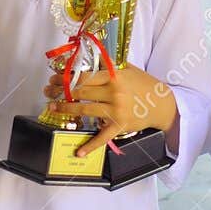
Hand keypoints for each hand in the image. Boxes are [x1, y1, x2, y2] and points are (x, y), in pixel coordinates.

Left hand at [41, 64, 176, 158]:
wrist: (162, 103)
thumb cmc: (144, 84)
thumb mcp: (128, 69)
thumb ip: (108, 65)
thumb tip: (88, 58)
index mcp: (114, 76)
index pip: (84, 75)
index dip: (66, 77)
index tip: (55, 78)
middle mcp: (114, 93)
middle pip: (81, 91)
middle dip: (61, 91)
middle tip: (49, 91)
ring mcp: (116, 110)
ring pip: (85, 109)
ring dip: (66, 109)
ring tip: (53, 107)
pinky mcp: (120, 126)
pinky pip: (102, 137)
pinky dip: (90, 145)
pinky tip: (79, 151)